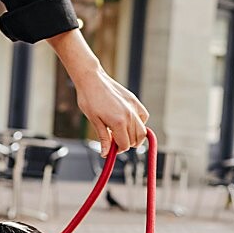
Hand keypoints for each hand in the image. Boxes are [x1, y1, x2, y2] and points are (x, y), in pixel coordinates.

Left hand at [47, 28, 148, 155]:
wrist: (92, 79)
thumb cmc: (89, 99)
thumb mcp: (94, 122)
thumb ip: (103, 138)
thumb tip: (106, 154)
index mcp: (118, 123)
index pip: (125, 145)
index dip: (117, 149)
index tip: (110, 148)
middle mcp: (129, 116)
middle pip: (135, 140)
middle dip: (126, 143)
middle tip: (114, 140)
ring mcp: (134, 107)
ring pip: (142, 131)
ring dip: (133, 136)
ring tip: (120, 132)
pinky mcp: (134, 100)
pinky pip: (144, 117)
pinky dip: (139, 123)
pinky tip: (128, 123)